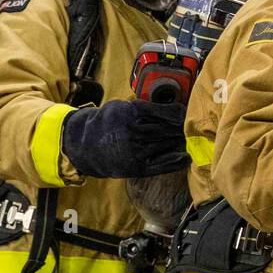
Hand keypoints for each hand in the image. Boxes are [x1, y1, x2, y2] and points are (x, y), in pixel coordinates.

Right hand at [61, 99, 188, 178]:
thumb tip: (170, 105)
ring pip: (168, 144)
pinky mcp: (137, 167)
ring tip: (184, 138)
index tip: (185, 113)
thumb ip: (143, 106)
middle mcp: (135, 131)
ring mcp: (136, 150)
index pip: (167, 112)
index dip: (180, 113)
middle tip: (188, 126)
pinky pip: (164, 165)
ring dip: (180, 141)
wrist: (83, 144)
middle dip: (182, 128)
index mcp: (132, 112)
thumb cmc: (107, 122)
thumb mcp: (120, 106)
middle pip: (170, 128)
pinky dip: (178, 161)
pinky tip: (186, 157)